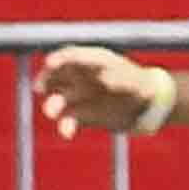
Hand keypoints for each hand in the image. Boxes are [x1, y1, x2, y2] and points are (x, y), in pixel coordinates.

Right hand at [34, 45, 176, 140]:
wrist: (148, 107)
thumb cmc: (141, 87)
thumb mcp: (135, 82)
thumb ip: (120, 79)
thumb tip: (104, 77)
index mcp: (94, 62)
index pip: (72, 55)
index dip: (59, 58)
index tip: (50, 63)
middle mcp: (81, 77)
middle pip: (56, 75)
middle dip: (46, 80)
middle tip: (40, 88)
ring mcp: (79, 95)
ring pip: (59, 99)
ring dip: (52, 105)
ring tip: (51, 112)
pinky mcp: (81, 115)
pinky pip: (69, 120)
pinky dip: (66, 126)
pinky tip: (67, 133)